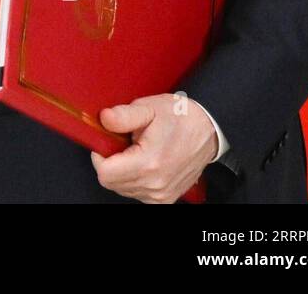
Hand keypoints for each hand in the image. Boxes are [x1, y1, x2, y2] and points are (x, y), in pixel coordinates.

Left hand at [90, 93, 217, 202]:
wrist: (208, 131)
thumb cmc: (180, 117)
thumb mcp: (149, 108)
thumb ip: (124, 115)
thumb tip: (104, 119)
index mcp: (149, 163)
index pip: (105, 173)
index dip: (99, 155)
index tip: (106, 142)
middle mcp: (156, 184)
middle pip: (111, 182)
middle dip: (110, 162)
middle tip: (122, 143)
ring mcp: (161, 194)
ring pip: (122, 189)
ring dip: (121, 171)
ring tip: (135, 151)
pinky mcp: (166, 198)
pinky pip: (136, 193)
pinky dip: (133, 180)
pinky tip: (142, 163)